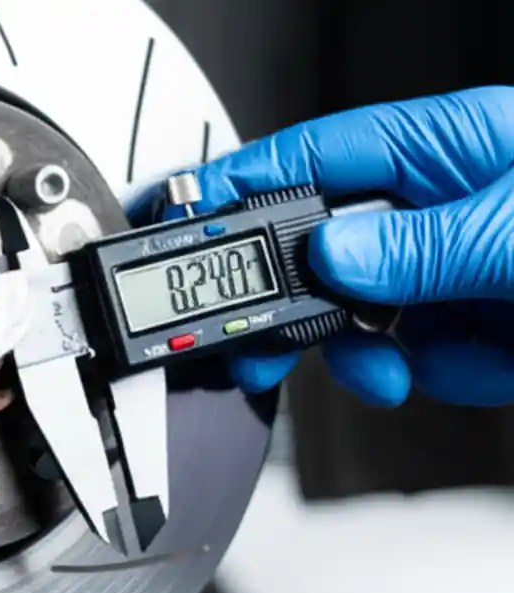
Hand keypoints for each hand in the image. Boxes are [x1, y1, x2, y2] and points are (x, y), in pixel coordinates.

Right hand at [184, 85, 513, 406]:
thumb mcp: (512, 237)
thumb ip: (418, 247)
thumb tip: (328, 257)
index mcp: (450, 147)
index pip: (316, 155)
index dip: (242, 183)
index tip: (184, 216)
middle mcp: (450, 203)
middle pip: (325, 248)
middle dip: (298, 304)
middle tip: (256, 341)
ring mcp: (466, 266)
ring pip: (368, 315)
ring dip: (375, 353)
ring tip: (395, 368)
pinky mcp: (487, 323)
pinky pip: (426, 356)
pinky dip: (444, 373)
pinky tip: (486, 362)